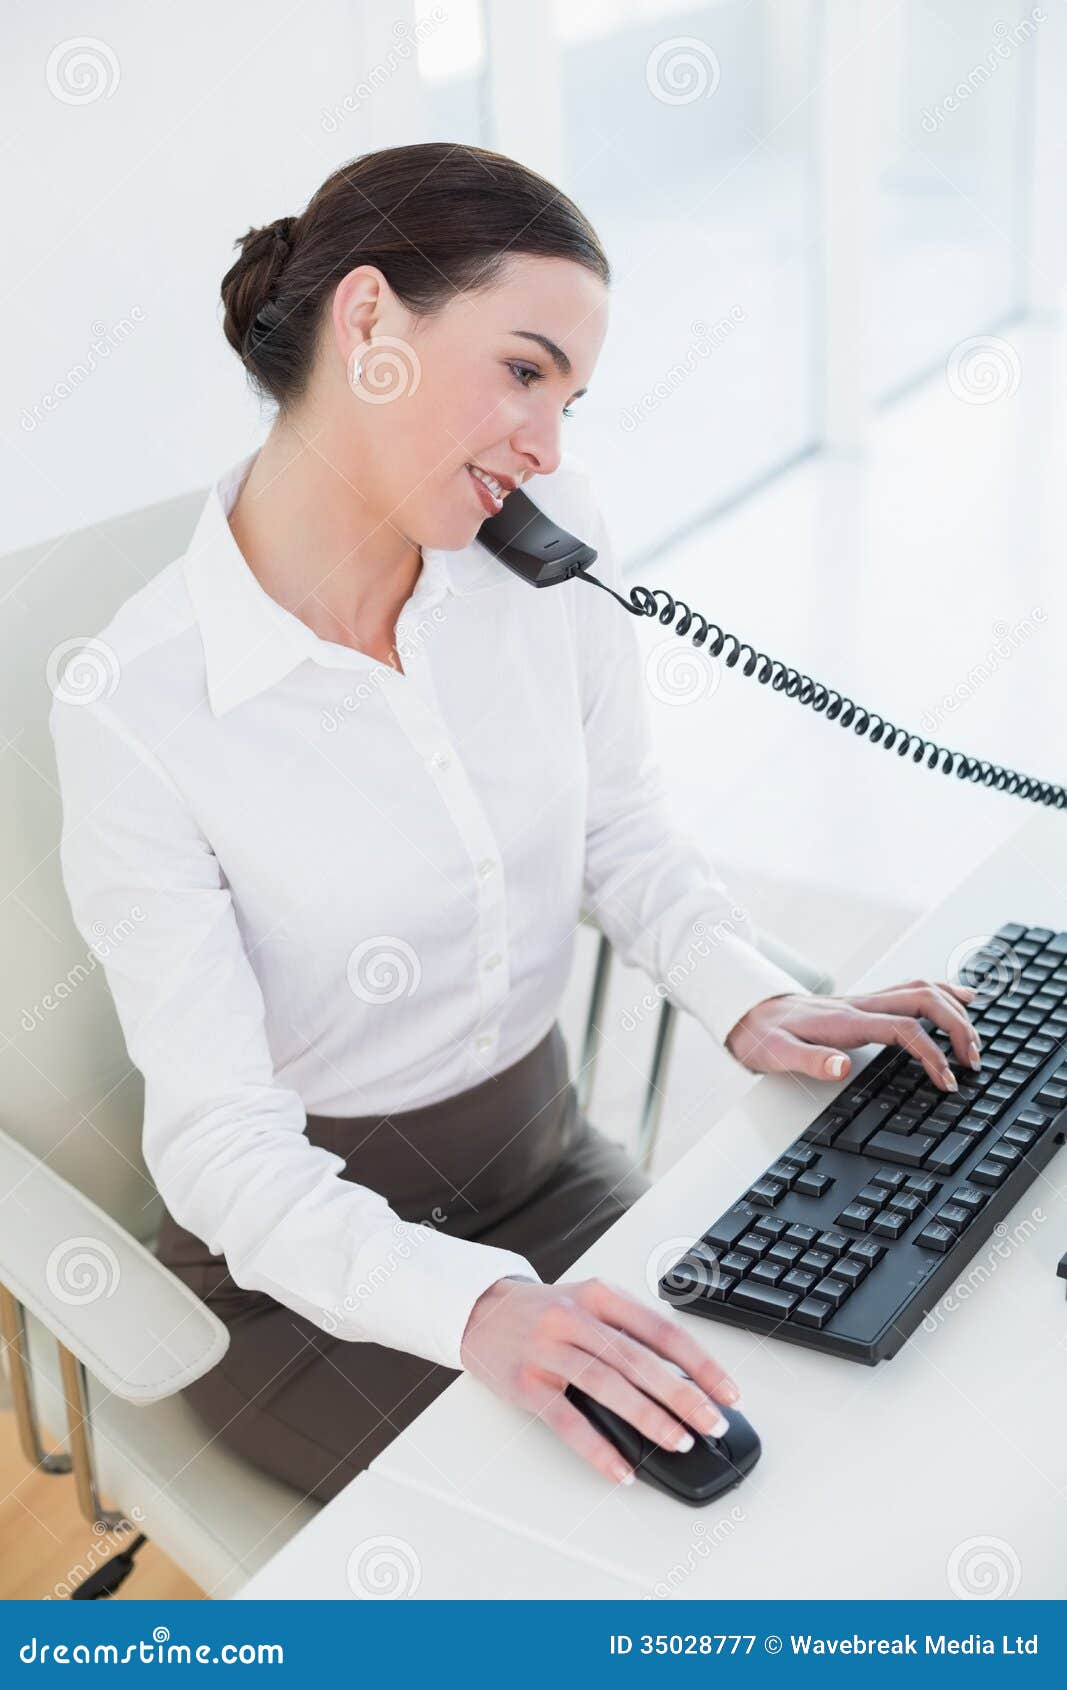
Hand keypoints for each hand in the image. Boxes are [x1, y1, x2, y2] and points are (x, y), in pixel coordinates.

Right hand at [459, 1276, 738, 1486]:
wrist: (477, 1309)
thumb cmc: (544, 1313)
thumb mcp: (590, 1304)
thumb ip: (630, 1333)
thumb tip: (685, 1381)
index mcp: (600, 1295)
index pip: (661, 1329)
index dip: (701, 1362)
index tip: (728, 1392)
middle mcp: (575, 1317)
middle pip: (639, 1359)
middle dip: (683, 1395)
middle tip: (712, 1423)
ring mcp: (548, 1349)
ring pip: (607, 1385)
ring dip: (648, 1418)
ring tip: (678, 1442)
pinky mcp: (525, 1382)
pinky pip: (567, 1420)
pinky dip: (598, 1449)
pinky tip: (622, 1470)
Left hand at [725, 979, 980, 1091]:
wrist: (747, 1012)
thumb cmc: (762, 1036)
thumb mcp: (777, 1055)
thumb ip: (810, 1061)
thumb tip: (841, 1068)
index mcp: (846, 1021)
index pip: (904, 1029)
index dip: (933, 1053)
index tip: (949, 1081)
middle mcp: (861, 1005)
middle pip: (924, 1001)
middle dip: (958, 1027)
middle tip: (974, 1061)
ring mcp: (864, 1000)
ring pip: (922, 989)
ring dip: (955, 1008)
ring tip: (975, 1037)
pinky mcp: (865, 1002)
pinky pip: (911, 989)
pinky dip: (942, 992)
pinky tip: (960, 998)